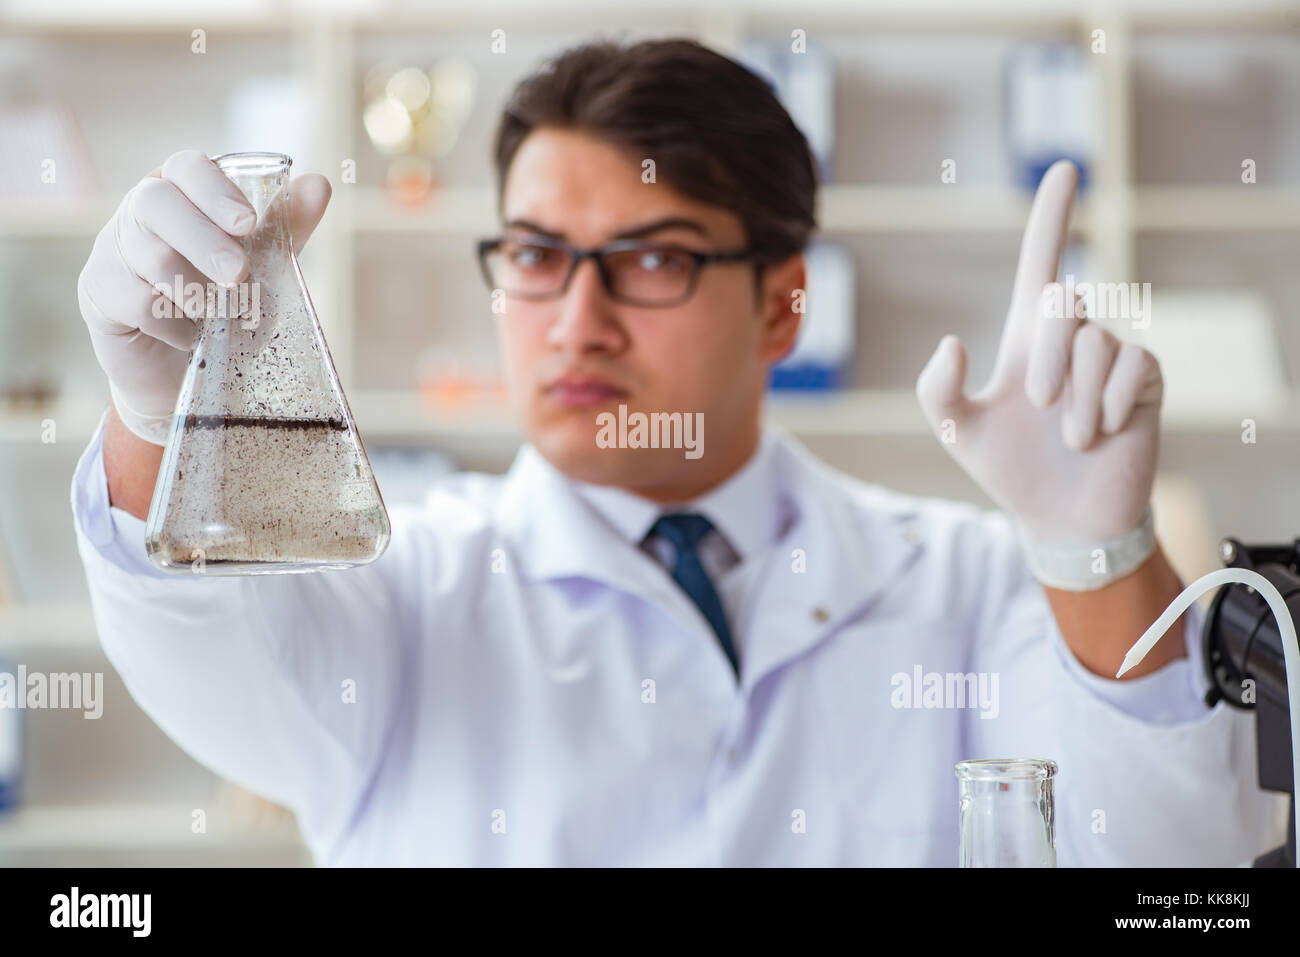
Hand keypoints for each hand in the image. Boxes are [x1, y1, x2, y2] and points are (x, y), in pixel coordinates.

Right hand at [77, 149, 330, 443]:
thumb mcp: (263, 265)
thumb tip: (320, 185)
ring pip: (148, 255)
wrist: (180, 370)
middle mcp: (139, 212)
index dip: (214, 190)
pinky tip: (191, 337)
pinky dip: (174, 323)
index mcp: (182, 192)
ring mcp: (112, 249)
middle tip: (238, 275)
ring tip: (221, 315)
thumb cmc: (223, 303)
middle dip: (204, 240)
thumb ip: (286, 227)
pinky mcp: (98, 292)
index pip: (185, 167)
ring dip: (195, 289)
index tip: (247, 223)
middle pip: (156, 203)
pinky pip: (135, 301)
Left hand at [915, 160, 1162, 545]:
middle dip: (1046, 355)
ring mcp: (1111, 356)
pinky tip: (1102, 433)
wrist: (1063, 518)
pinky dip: (1108, 404)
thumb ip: (938, 388)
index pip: (1041, 262)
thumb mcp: (959, 431)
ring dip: (1076, 396)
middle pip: (1064, 301)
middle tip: (1039, 406)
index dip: (1052, 217)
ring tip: (1073, 436)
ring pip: (1097, 338)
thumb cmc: (1011, 470)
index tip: (1062, 168)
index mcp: (1028, 336)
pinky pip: (1131, 364)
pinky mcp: (1145, 378)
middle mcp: (1073, 337)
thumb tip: (951, 341)